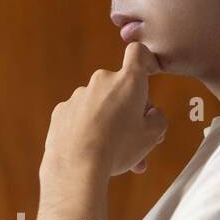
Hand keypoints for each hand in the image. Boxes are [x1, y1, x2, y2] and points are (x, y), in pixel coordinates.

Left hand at [41, 43, 166, 179]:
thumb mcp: (152, 136)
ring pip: (101, 107)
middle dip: (130, 112)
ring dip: (109, 126)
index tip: (147, 73)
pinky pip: (80, 117)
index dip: (145, 60)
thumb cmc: (118, 148)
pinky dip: (87, 131)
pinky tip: (91, 152)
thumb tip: (152, 114)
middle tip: (137, 141)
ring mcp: (78, 96)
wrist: (76, 166)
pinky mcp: (62, 111)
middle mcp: (101, 81)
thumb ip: (158, 119)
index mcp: (127, 81)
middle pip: (121, 90)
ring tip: (115, 156)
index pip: (138, 53)